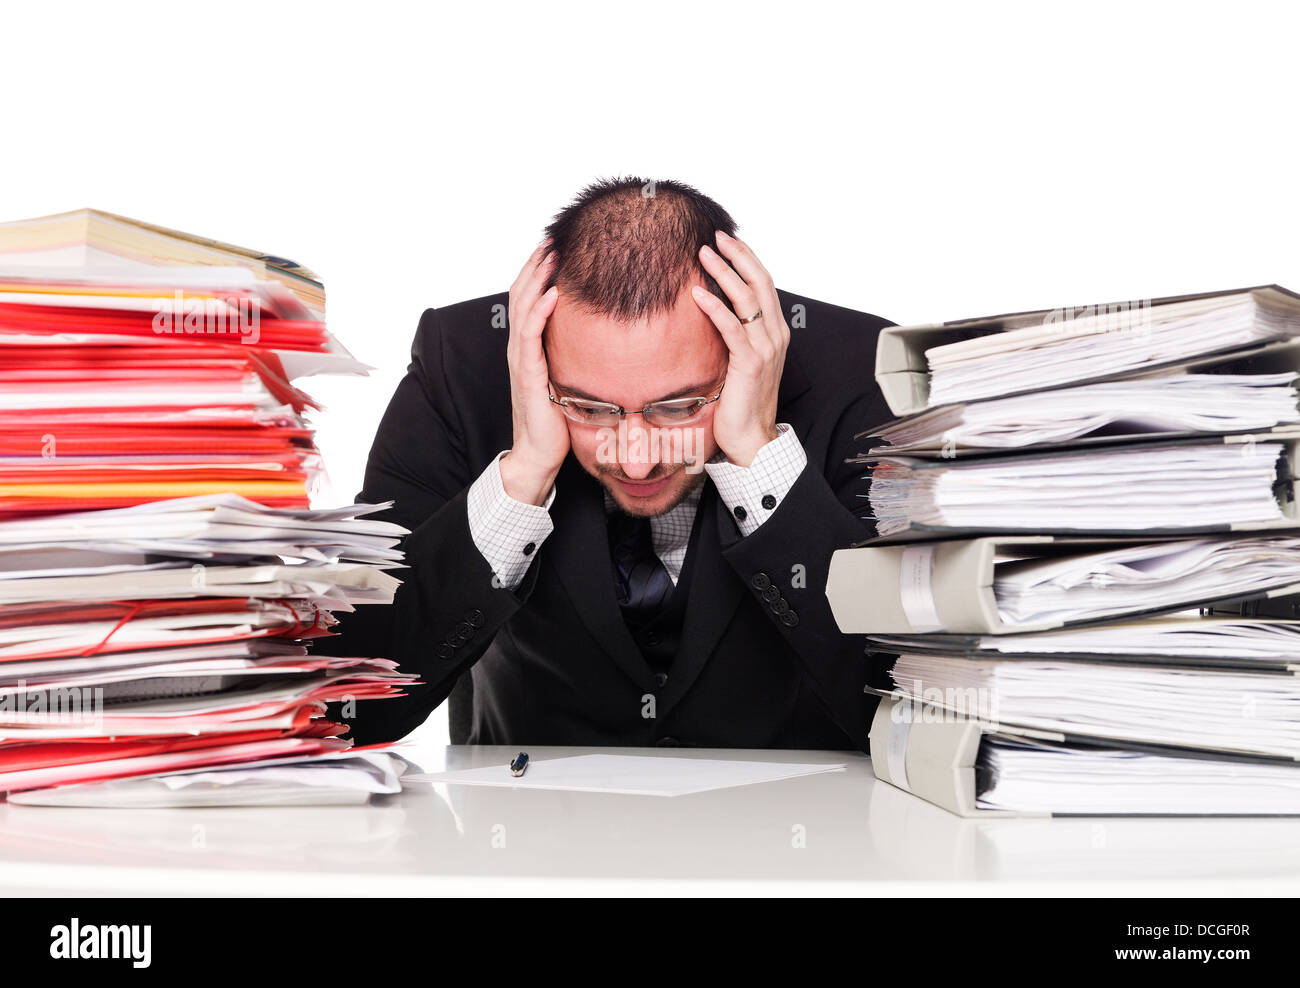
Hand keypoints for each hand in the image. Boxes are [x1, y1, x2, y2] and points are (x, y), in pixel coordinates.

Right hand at [501, 241, 568, 504]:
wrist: (539, 455)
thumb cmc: (555, 422)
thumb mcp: (566, 380)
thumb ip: (573, 357)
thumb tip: (600, 339)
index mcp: (528, 348)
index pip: (528, 298)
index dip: (538, 270)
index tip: (556, 245)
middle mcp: (521, 349)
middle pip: (522, 293)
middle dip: (536, 263)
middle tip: (553, 236)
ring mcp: (522, 360)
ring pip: (524, 306)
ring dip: (537, 276)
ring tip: (551, 252)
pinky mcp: (530, 375)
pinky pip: (531, 335)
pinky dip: (541, 310)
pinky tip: (554, 292)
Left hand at [691, 230, 786, 466]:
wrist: (751, 437)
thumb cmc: (741, 401)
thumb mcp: (741, 361)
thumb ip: (736, 335)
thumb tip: (714, 311)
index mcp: (775, 332)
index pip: (764, 285)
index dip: (747, 259)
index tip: (726, 242)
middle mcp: (775, 336)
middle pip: (760, 283)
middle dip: (738, 256)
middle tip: (715, 236)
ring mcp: (765, 349)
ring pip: (747, 299)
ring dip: (724, 273)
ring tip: (703, 254)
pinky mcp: (750, 363)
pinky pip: (732, 328)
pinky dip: (715, 308)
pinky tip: (698, 294)